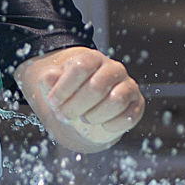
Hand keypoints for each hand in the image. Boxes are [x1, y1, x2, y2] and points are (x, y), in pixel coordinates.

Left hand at [17, 47, 144, 150]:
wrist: (86, 112)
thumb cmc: (70, 95)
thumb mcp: (54, 87)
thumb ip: (49, 80)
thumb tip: (48, 77)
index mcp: (93, 59)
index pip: (82, 67)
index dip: (65, 87)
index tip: (53, 102)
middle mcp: (114, 69)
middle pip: (98, 86)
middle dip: (76, 106)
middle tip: (65, 115)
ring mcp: (128, 86)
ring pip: (116, 101)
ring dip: (94, 115)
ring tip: (85, 118)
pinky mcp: (136, 105)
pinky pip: (128, 117)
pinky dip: (110, 125)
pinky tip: (101, 124)